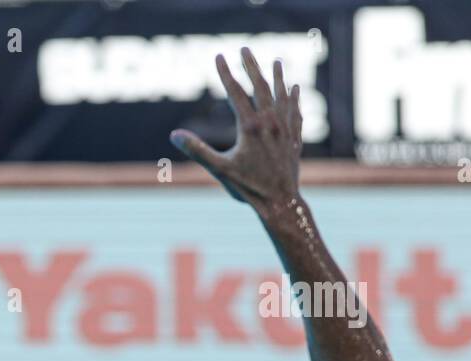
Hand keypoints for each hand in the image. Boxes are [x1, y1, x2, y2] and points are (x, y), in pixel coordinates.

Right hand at [170, 49, 301, 210]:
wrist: (280, 202)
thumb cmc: (247, 188)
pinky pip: (295, 110)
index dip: (226, 73)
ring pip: (282, 95)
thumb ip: (197, 150)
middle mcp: (270, 122)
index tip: (218, 57)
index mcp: (250, 126)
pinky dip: (294, 97)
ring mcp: (284, 129)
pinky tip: (295, 88)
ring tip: (275, 61)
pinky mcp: (294, 138)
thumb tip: (174, 135)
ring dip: (278, 76)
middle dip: (251, 66)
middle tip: (244, 49)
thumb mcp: (218, 169)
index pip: (236, 92)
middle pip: (261, 86)